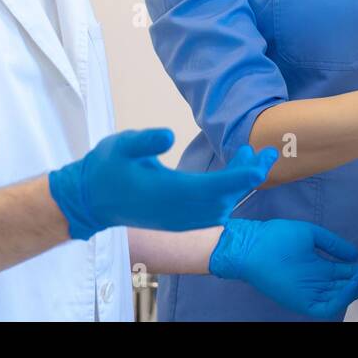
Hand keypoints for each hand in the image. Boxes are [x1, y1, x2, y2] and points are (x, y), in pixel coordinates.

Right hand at [48, 129, 277, 239]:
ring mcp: (179, 220)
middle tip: (268, 150)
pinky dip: (227, 195)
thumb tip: (169, 135)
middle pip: (227, 198)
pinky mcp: (177, 221)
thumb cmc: (104, 169)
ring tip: (248, 155)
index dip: (242, 174)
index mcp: (170, 192)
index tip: (261, 158)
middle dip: (251, 175)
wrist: (88, 201)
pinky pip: (213, 213)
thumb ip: (144, 140)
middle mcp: (179, 212)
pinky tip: (230, 175)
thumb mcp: (120, 146)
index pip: (217, 187)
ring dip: (240, 184)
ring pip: (222, 207)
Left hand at [209, 218, 357, 319]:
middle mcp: (317, 284)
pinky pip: (329, 306)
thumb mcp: (310, 236)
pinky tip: (353, 283)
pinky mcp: (303, 302)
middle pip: (350, 286)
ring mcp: (310, 294)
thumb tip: (356, 254)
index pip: (349, 273)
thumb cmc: (274, 237)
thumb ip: (333, 245)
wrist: (250, 244)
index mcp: (319, 269)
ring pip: (343, 297)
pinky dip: (343, 297)